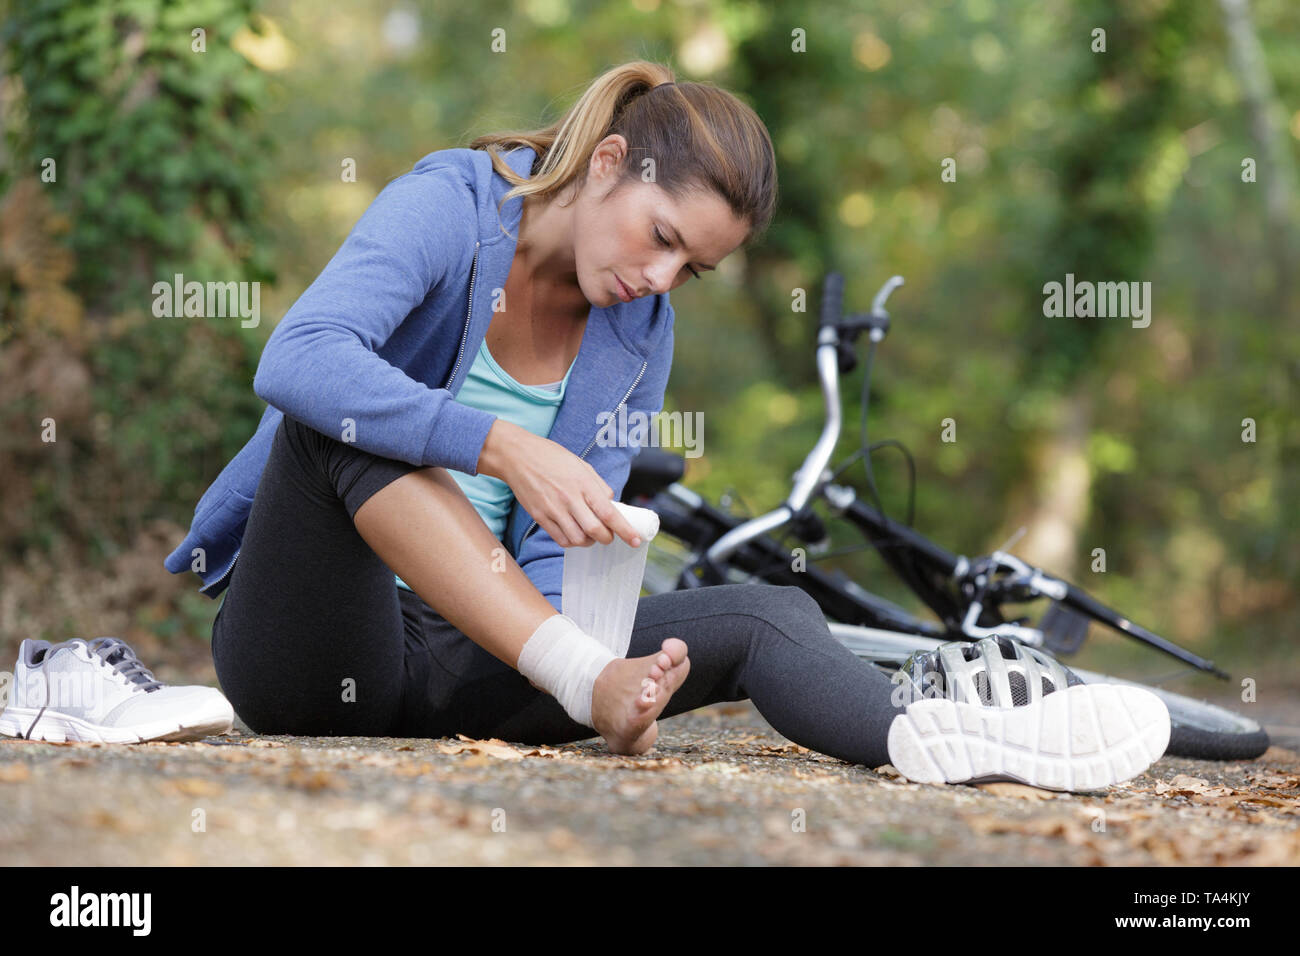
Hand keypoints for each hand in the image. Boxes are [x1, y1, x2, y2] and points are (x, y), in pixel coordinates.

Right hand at [478, 420, 642, 548]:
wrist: (517, 456)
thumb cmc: (551, 457)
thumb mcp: (582, 465)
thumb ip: (599, 486)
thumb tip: (611, 504)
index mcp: (584, 484)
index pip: (609, 513)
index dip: (625, 530)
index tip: (635, 540)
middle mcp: (570, 499)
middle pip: (595, 531)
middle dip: (607, 538)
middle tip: (609, 535)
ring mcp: (553, 509)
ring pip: (578, 539)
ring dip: (589, 541)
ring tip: (590, 533)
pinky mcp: (540, 517)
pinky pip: (560, 539)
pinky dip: (571, 542)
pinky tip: (574, 532)